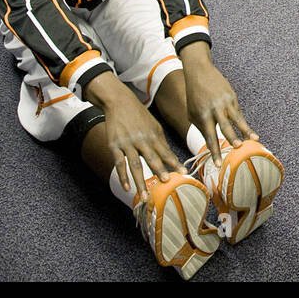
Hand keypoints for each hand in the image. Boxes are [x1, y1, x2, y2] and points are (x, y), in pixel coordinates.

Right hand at [86, 72, 183, 192]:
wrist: (119, 102)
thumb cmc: (138, 115)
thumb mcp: (153, 125)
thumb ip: (160, 142)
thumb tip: (170, 158)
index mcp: (154, 135)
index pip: (166, 152)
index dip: (175, 163)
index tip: (184, 173)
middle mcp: (142, 140)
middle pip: (152, 158)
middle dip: (160, 170)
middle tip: (167, 183)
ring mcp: (128, 143)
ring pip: (135, 164)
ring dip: (140, 181)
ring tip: (145, 196)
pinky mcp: (115, 145)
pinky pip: (119, 163)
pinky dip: (123, 176)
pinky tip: (127, 187)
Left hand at [182, 44, 256, 166]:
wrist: (200, 71)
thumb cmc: (194, 96)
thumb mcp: (192, 113)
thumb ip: (202, 127)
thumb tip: (212, 143)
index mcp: (203, 115)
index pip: (209, 136)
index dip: (215, 151)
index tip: (219, 164)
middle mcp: (215, 109)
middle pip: (225, 126)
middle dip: (232, 137)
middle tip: (238, 147)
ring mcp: (225, 102)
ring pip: (237, 119)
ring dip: (245, 130)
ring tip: (253, 140)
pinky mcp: (233, 97)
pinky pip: (238, 113)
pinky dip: (243, 124)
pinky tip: (250, 134)